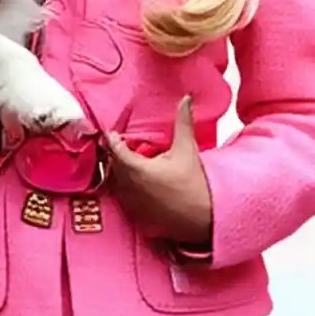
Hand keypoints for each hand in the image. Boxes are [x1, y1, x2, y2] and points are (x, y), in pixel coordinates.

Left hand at [107, 96, 213, 244]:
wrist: (202, 217)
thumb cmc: (194, 182)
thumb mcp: (187, 148)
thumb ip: (183, 121)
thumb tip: (186, 98)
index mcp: (135, 168)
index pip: (114, 149)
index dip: (113, 139)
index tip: (114, 133)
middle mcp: (127, 186)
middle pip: (112, 165)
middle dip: (115, 154)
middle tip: (122, 145)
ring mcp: (130, 203)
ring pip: (115, 182)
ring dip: (119, 171)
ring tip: (130, 163)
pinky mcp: (135, 215)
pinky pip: (123, 197)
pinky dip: (125, 188)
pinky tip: (137, 183)